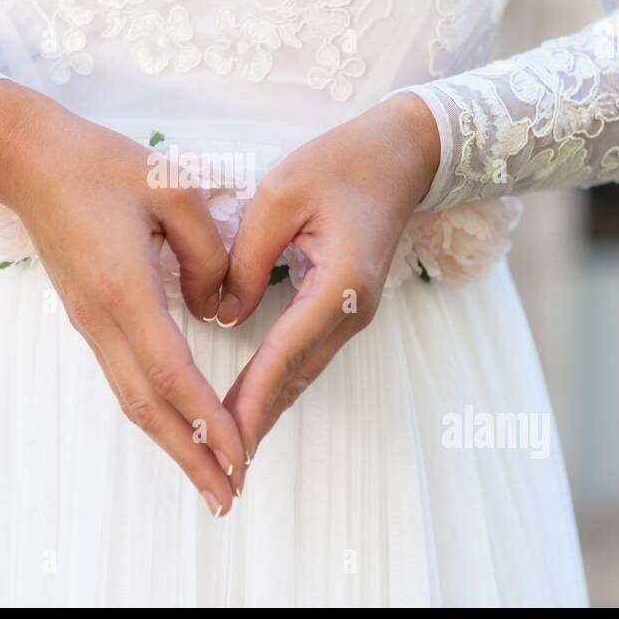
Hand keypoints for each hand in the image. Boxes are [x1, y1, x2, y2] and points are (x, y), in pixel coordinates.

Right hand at [0, 82, 245, 514]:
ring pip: (133, 398)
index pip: (173, 371)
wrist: (30, 159)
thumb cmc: (101, 165)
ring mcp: (90, 322)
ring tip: (209, 476)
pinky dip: (156, 411)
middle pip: (148, 406)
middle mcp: (102, 318)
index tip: (239, 453)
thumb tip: (218, 304)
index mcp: (124, 288)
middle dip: (189, 455)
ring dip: (172, 441)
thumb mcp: (173, 190)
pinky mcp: (88, 317)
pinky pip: (124, 377)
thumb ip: (208, 251)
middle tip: (227, 497)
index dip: (207, 418)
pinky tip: (179, 425)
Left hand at [215, 92, 440, 463]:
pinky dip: (278, 383)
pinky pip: (307, 355)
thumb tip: (223, 315)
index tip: (226, 433)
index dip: (252, 395)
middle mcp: (353, 309)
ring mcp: (354, 313)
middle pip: (296, 375)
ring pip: (303, 372)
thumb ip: (247, 258)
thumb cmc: (341, 164)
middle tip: (218, 463)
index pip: (286, 349)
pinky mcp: (346, 308)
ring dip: (267, 409)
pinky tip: (254, 403)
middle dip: (256, 420)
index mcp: (341, 282)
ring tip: (228, 446)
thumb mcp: (280, 195)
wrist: (399, 154)